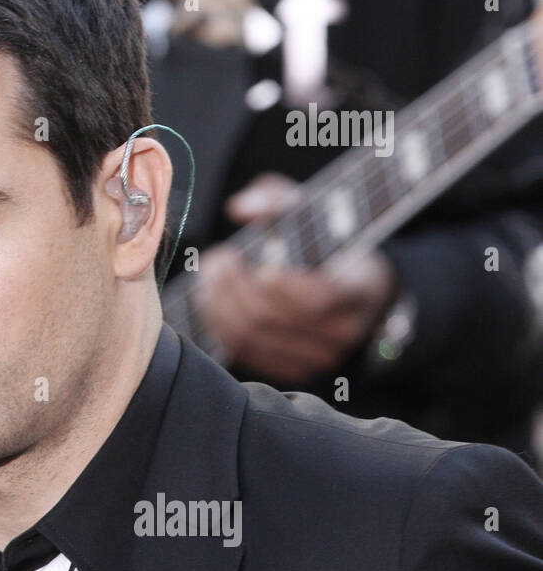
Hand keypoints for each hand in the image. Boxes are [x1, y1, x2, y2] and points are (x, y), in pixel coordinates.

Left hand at [192, 173, 400, 384]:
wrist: (353, 288)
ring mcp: (319, 358)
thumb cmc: (326, 242)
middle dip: (230, 286)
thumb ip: (276, 199)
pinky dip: (220, 326)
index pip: (316, 298)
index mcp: (359, 290)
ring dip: (218, 305)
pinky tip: (213, 300)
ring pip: (250, 338)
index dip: (273, 281)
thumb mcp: (310, 210)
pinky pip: (244, 354)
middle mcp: (344, 331)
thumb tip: (240, 208)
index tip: (242, 254)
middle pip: (270, 318)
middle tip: (216, 259)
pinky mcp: (293, 371)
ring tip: (210, 276)